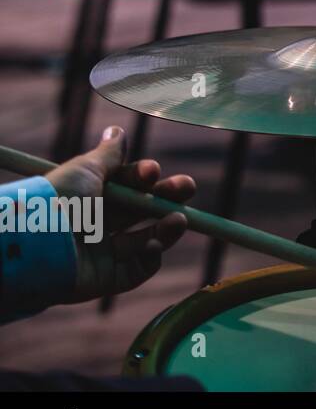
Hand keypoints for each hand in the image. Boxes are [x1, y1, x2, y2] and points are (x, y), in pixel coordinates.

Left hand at [45, 126, 195, 302]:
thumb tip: (116, 130)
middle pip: (143, 211)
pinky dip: (151, 257)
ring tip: (179, 219)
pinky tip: (153, 245)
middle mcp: (99, 224)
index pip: (129, 186)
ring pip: (147, 240)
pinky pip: (138, 268)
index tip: (152, 171)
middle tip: (187, 188)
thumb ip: (108, 154)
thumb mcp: (86, 169)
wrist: (35, 241)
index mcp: (93, 197)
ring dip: (167, 228)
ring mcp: (104, 252)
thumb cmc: (59, 199)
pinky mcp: (108, 278)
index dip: (144, 177)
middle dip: (167, 198)